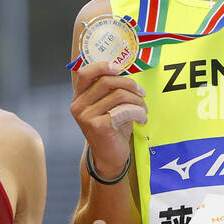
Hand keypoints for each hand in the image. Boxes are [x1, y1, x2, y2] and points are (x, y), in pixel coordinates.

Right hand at [69, 59, 146, 175]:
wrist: (110, 156)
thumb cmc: (112, 128)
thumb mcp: (108, 106)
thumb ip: (110, 90)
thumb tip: (125, 71)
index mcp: (79, 97)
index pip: (85, 73)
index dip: (103, 66)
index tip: (120, 68)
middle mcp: (79, 106)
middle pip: (107, 82)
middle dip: (130, 85)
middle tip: (142, 94)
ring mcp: (87, 116)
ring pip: (118, 95)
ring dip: (137, 101)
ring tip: (143, 109)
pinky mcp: (99, 126)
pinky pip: (124, 110)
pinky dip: (138, 112)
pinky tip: (142, 119)